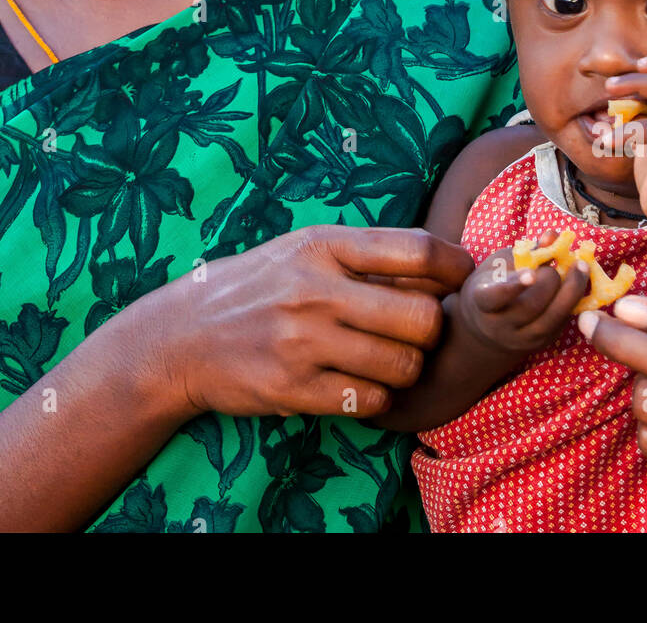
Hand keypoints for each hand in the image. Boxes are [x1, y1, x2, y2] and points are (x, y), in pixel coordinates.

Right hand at [139, 225, 473, 420]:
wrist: (182, 335)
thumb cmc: (257, 286)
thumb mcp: (304, 250)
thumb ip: (366, 256)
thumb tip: (444, 263)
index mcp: (322, 245)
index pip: (415, 249)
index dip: (455, 266)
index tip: (463, 277)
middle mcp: (314, 290)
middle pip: (422, 317)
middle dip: (430, 330)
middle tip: (417, 332)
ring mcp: (303, 342)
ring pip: (402, 366)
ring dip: (406, 368)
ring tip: (386, 360)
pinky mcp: (293, 389)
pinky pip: (369, 401)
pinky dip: (374, 397)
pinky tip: (357, 382)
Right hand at [460, 231, 590, 355]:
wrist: (485, 326)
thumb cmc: (493, 283)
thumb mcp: (500, 264)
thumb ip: (525, 250)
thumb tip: (552, 235)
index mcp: (482, 301)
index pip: (496, 296)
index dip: (513, 286)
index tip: (531, 273)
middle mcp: (500, 326)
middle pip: (531, 306)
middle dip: (550, 280)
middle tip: (556, 263)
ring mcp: (522, 339)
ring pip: (552, 317)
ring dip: (571, 290)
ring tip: (581, 267)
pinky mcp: (541, 344)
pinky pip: (562, 322)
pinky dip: (573, 301)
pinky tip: (578, 284)